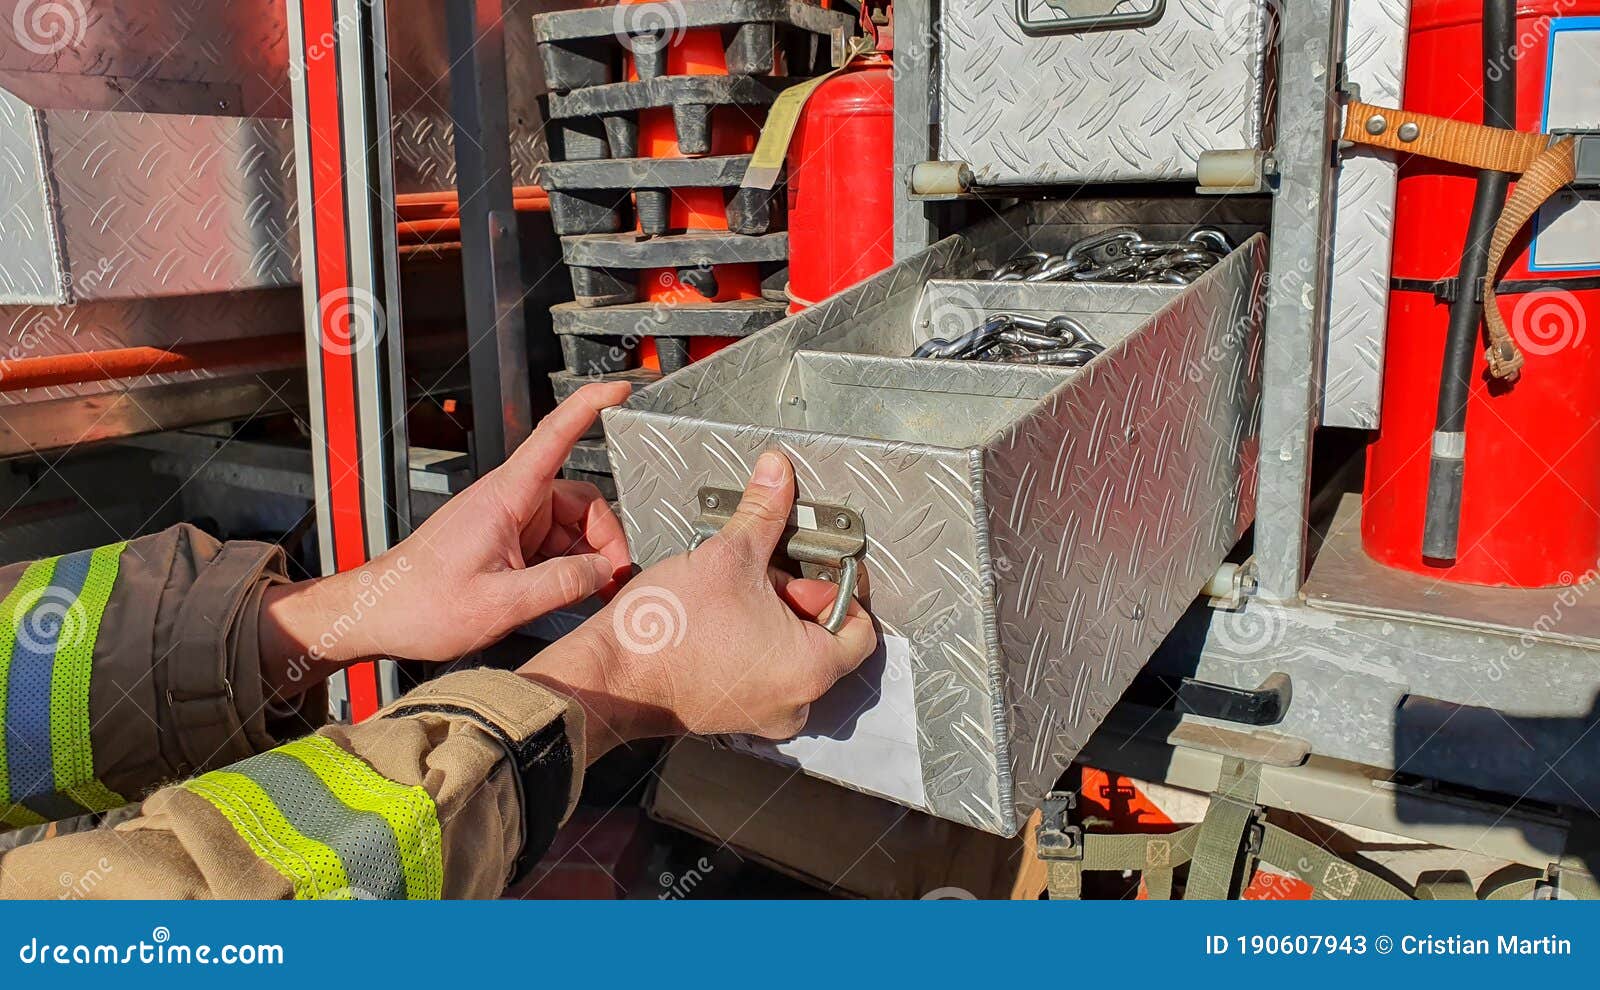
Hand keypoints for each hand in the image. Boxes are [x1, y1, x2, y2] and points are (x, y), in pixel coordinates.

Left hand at [260, 382, 633, 686]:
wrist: (380, 614)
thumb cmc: (421, 603)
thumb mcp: (501, 603)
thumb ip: (561, 585)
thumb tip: (603, 572)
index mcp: (505, 496)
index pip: (554, 435)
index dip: (589, 406)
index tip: (618, 390)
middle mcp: (508, 499)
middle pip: (581, 500)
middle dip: (604, 538)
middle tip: (612, 579)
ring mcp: (508, 520)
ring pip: (570, 526)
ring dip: (587, 557)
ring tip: (589, 593)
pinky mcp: (506, 540)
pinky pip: (553, 544)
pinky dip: (568, 566)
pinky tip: (567, 593)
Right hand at [519, 450, 876, 761]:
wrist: (608, 675)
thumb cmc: (667, 631)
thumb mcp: (726, 556)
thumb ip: (764, 512)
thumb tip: (778, 473)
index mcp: (812, 668)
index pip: (861, 630)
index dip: (842, 590)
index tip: (817, 568)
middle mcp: (794, 702)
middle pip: (824, 641)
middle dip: (798, 599)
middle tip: (764, 573)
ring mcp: (761, 716)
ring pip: (788, 657)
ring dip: (772, 621)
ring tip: (737, 593)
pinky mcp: (730, 716)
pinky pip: (758, 675)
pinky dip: (749, 646)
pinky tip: (718, 617)